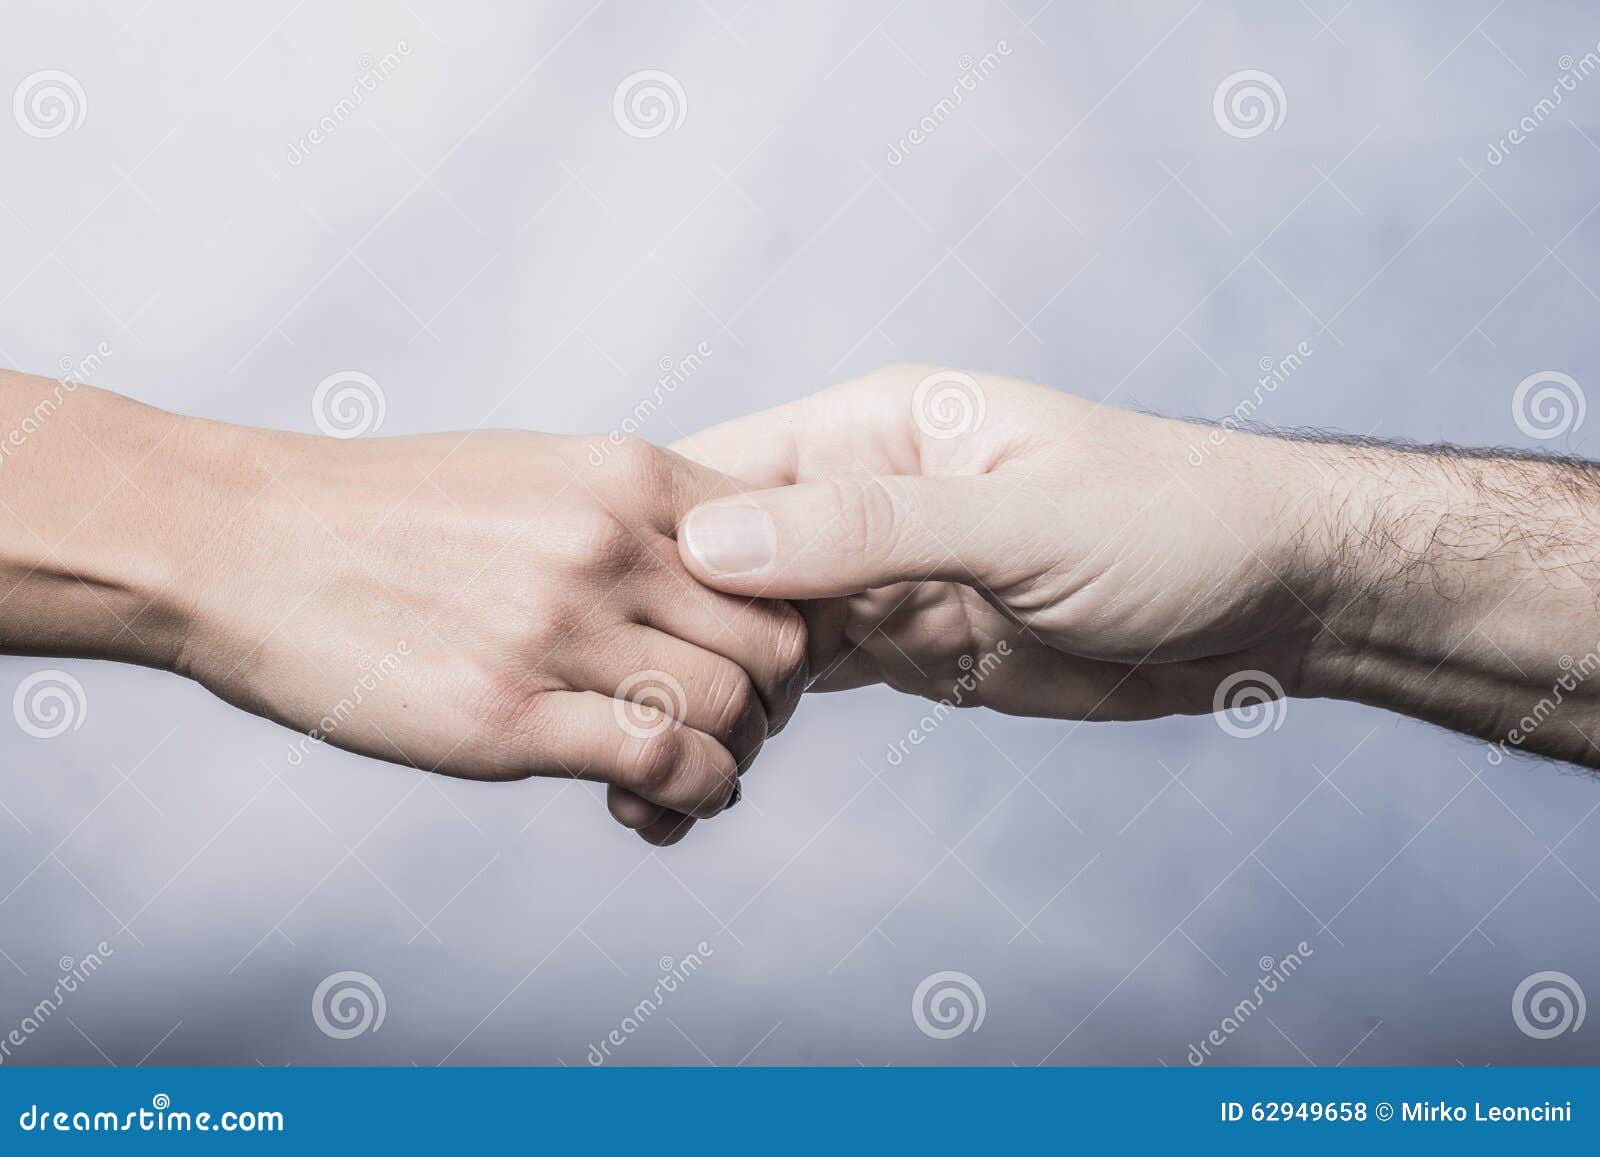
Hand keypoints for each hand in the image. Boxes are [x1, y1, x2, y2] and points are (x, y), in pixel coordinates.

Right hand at [172, 426, 807, 843]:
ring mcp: (558, 628)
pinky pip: (663, 763)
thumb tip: (714, 572)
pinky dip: (690, 794)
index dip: (796, 618)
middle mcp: (608, 543)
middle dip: (777, 699)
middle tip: (737, 727)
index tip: (764, 660)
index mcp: (625, 476)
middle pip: (779, 638)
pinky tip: (659, 803)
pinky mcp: (506, 717)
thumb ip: (634, 516)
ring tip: (692, 773)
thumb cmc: (384, 512)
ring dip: (732, 756)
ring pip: (731, 707)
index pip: (789, 553)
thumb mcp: (532, 470)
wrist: (239, 540)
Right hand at [672, 364, 1334, 722]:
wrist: (1270, 601)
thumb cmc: (1172, 525)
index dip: (649, 549)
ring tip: (639, 774)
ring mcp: (880, 577)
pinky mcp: (907, 647)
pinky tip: (713, 770)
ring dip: (704, 692)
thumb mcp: (1021, 521)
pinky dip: (759, 724)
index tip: (593, 630)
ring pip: (753, 631)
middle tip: (608, 728)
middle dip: (665, 640)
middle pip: (719, 564)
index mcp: (874, 427)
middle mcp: (860, 496)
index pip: (719, 474)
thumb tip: (713, 545)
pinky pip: (806, 684)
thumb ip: (870, 528)